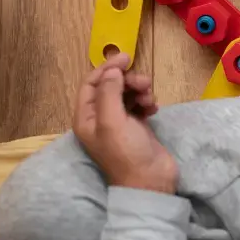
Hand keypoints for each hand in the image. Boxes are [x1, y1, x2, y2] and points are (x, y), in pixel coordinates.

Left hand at [73, 53, 176, 193]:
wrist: (151, 182)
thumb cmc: (126, 152)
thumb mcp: (112, 121)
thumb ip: (109, 91)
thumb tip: (112, 69)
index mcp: (86, 117)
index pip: (90, 83)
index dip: (106, 68)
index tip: (126, 58)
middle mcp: (99, 118)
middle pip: (110, 85)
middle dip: (127, 80)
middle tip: (144, 83)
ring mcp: (118, 122)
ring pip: (126, 92)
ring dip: (138, 90)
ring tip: (150, 98)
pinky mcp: (135, 125)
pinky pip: (138, 103)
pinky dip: (145, 100)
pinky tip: (153, 108)